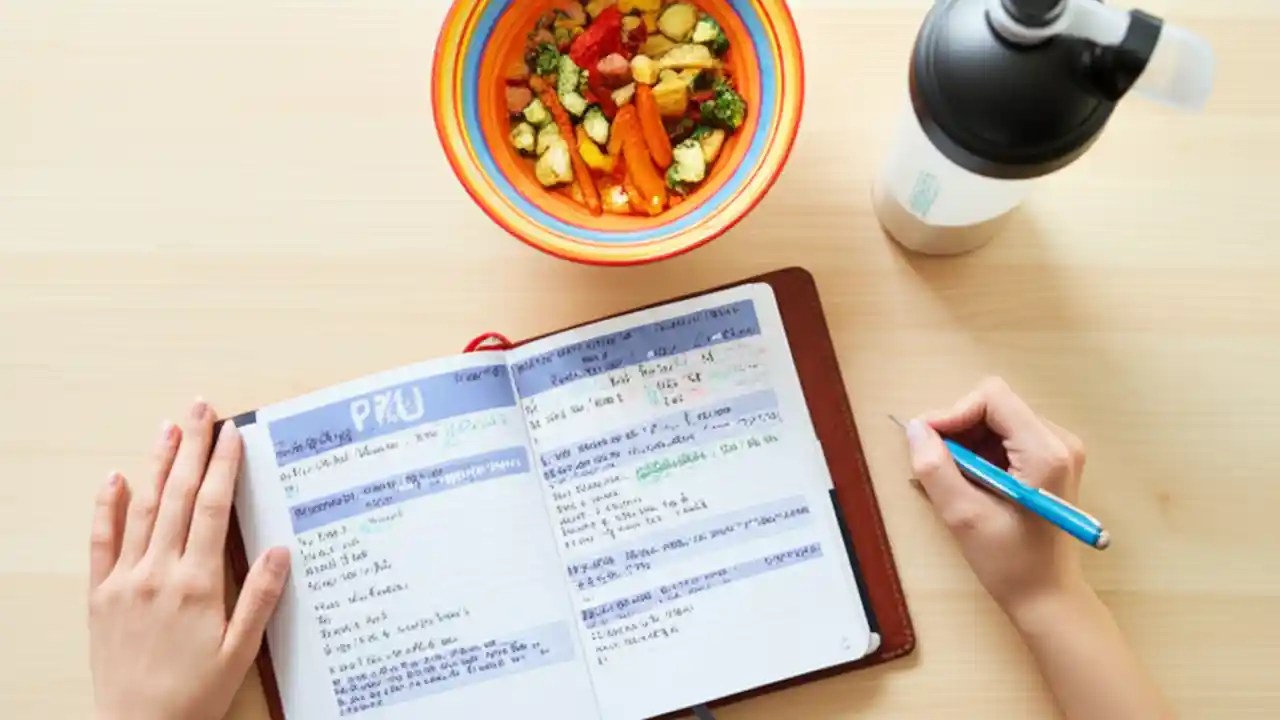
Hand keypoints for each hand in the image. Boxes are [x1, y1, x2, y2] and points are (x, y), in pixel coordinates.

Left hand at [89, 400, 290, 719]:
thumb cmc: (193, 694)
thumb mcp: (239, 651)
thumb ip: (260, 597)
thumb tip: (279, 549)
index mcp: (198, 584)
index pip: (211, 509)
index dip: (223, 467)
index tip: (233, 434)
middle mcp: (158, 573)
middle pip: (177, 496)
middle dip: (191, 447)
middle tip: (201, 408)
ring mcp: (124, 581)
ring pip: (141, 509)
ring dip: (156, 463)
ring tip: (169, 426)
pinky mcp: (100, 595)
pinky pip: (100, 542)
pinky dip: (106, 507)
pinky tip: (114, 478)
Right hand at [906, 377, 1089, 619]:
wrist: (1048, 597)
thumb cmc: (1011, 564)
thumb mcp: (964, 517)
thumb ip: (935, 468)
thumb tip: (915, 429)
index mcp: (1045, 452)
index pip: (992, 397)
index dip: (953, 412)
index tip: (927, 441)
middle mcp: (1059, 441)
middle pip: (995, 406)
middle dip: (959, 429)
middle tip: (938, 465)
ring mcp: (1059, 449)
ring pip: (997, 420)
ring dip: (968, 442)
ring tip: (956, 479)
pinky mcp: (1052, 460)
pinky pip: (1006, 436)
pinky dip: (981, 452)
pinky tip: (973, 482)